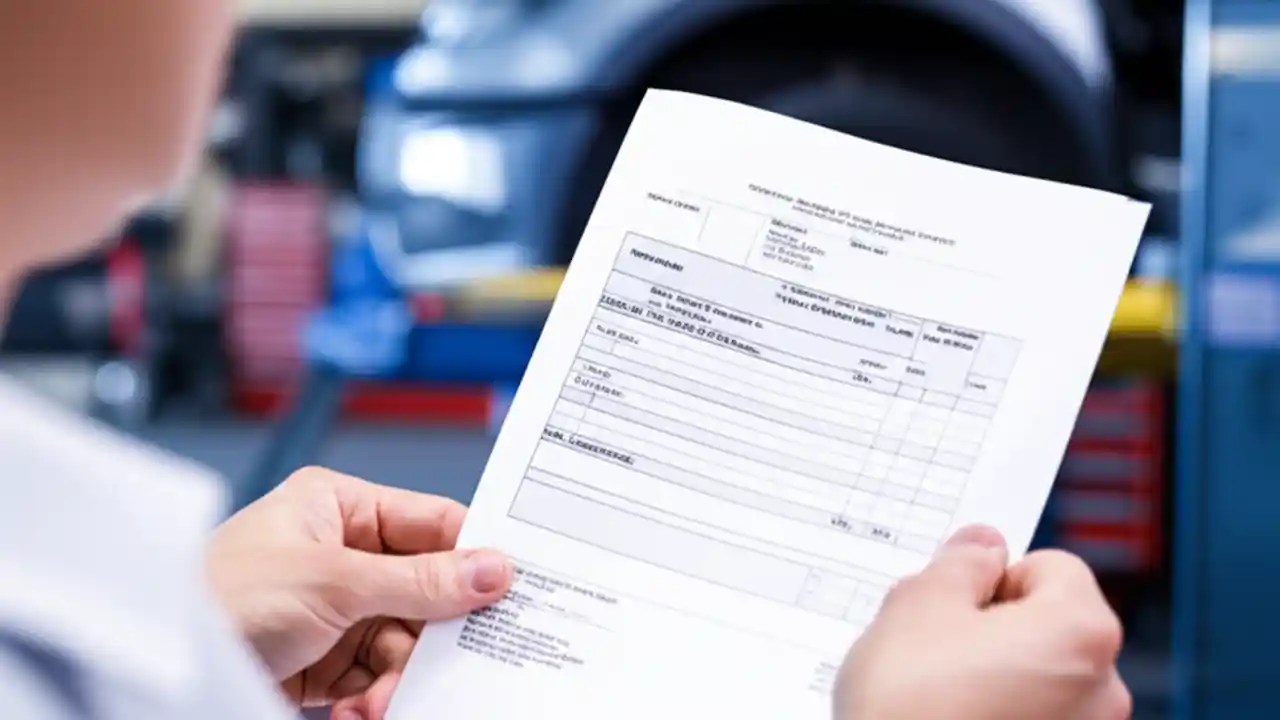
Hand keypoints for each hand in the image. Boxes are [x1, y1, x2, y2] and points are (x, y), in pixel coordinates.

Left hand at [206, 467, 512, 719]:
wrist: (165, 662)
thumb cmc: (222, 594)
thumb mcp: (334, 582)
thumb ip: (419, 580)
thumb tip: (492, 570)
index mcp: (340, 506)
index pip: (429, 522)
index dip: (472, 552)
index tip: (513, 583)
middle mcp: (342, 553)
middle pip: (425, 590)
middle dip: (432, 633)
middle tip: (458, 660)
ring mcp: (336, 608)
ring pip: (406, 641)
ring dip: (401, 676)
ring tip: (384, 700)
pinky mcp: (325, 659)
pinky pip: (377, 676)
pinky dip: (376, 698)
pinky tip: (361, 711)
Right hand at [835, 526, 1129, 719]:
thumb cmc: (910, 707)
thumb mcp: (918, 606)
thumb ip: (960, 564)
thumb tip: (982, 547)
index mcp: (1082, 631)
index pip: (1051, 568)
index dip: (995, 577)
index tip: (955, 599)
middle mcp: (1103, 690)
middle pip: (1050, 627)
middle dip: (996, 629)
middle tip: (936, 647)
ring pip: (1039, 679)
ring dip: (996, 677)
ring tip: (938, 694)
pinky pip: (1033, 718)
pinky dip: (999, 715)